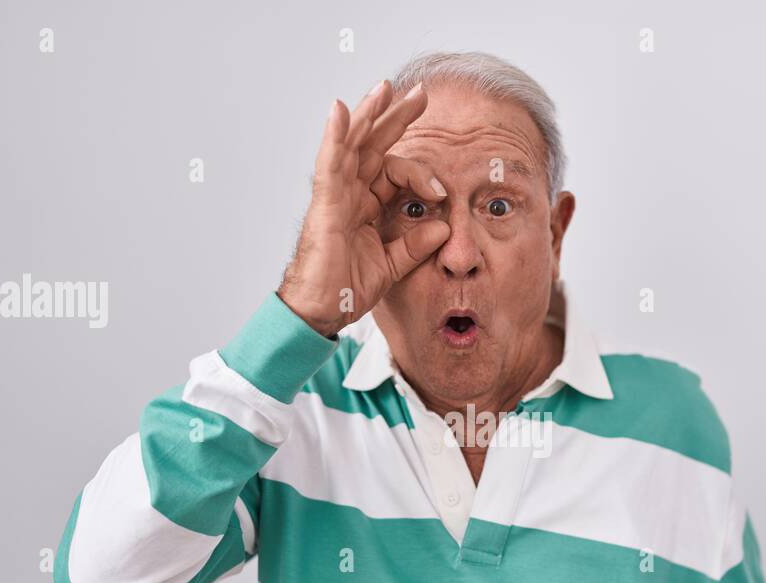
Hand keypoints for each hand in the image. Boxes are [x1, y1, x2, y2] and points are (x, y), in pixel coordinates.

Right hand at [278, 80, 450, 336]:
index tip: (444, 192)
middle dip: (395, 118)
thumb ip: (415, 246)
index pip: (394, 171)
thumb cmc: (344, 288)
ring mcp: (335, 196)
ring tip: (384, 89)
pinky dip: (334, 137)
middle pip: (373, 145)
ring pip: (352, 145)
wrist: (321, 311)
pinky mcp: (325, 205)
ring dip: (368, 114)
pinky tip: (341, 111)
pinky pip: (329, 165)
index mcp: (365, 205)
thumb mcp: (392, 266)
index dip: (422, 174)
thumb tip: (444, 227)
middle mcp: (349, 194)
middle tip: (420, 94)